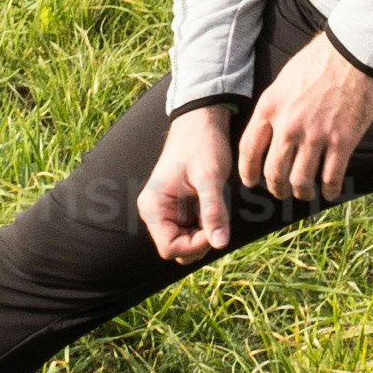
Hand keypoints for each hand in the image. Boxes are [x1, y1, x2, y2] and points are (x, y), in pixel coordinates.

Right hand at [138, 105, 240, 263]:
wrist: (200, 121)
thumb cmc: (201, 144)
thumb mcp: (209, 177)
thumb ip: (213, 211)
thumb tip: (219, 244)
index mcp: (153, 206)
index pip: (169, 248)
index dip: (195, 246)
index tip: (216, 229)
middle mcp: (155, 212)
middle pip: (177, 250)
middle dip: (200, 242)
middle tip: (218, 218)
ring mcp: (166, 212)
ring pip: (186, 243)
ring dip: (205, 234)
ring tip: (216, 208)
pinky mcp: (178, 209)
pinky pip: (192, 230)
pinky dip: (207, 225)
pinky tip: (214, 205)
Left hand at [236, 37, 372, 208]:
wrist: (354, 53)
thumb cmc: (319, 61)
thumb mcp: (283, 81)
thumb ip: (274, 108)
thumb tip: (270, 133)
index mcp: (270, 108)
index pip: (249, 151)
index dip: (248, 172)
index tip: (251, 182)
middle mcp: (288, 125)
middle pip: (273, 173)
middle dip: (276, 188)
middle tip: (281, 192)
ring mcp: (315, 135)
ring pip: (300, 181)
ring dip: (301, 193)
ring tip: (305, 194)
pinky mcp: (342, 141)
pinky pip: (331, 178)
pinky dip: (330, 190)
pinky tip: (331, 191)